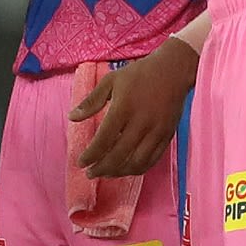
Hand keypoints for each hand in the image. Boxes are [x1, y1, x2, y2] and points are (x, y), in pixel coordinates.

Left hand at [68, 37, 197, 177]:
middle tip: (90, 173)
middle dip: (102, 169)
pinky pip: (152, 160)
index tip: (80, 162)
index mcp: (124, 108)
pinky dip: (137, 169)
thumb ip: (91, 101)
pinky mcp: (167, 136)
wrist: (173, 71)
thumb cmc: (139, 74)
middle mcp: (141, 123)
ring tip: (106, 174)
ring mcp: (156, 132)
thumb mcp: (111, 81)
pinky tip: (126, 169)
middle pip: (119, 155)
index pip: (104, 139)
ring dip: (119, 172)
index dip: (91, 155)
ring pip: (136, 162)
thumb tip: (72, 118)